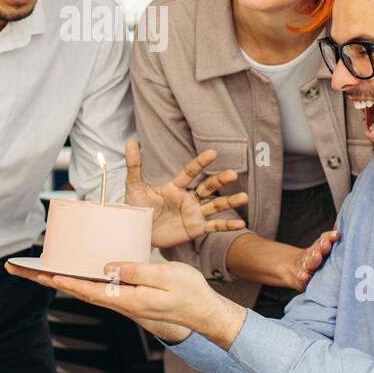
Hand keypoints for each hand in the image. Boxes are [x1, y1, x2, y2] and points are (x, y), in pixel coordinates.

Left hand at [6, 258, 247, 349]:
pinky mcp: (124, 297)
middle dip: (45, 279)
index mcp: (128, 299)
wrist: (203, 313)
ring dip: (55, 279)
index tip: (41, 273)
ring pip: (82, 290)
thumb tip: (108, 266)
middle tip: (16, 269)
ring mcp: (120, 302)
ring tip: (31, 269)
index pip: (88, 290)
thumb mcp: (168, 276)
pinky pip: (94, 288)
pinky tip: (66, 271)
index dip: (63, 280)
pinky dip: (74, 279)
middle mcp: (119, 303)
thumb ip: (138, 271)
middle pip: (75, 290)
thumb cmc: (189, 293)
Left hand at [122, 138, 249, 248]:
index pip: (190, 172)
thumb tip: (130, 141)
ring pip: (215, 205)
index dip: (200, 163)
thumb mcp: (134, 187)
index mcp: (175, 187)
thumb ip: (134, 165)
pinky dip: (227, 225)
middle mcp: (188, 198)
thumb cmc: (137, 208)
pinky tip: (241, 224)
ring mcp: (193, 213)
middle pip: (208, 187)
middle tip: (233, 174)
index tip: (213, 152)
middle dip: (220, 180)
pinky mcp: (195, 229)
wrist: (138, 231)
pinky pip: (214, 226)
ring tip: (243, 197)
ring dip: (230, 201)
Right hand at [284, 230, 338, 290]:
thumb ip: (329, 239)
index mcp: (318, 249)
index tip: (337, 234)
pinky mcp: (298, 280)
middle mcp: (310, 257)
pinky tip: (304, 276)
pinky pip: (300, 279)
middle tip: (325, 243)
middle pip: (316, 250)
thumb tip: (340, 224)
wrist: (291, 269)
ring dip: (313, 259)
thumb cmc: (312, 259)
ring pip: (308, 263)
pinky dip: (301, 277)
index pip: (323, 240)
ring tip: (317, 256)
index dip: (330, 237)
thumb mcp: (319, 250)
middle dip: (321, 246)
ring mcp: (303, 267)